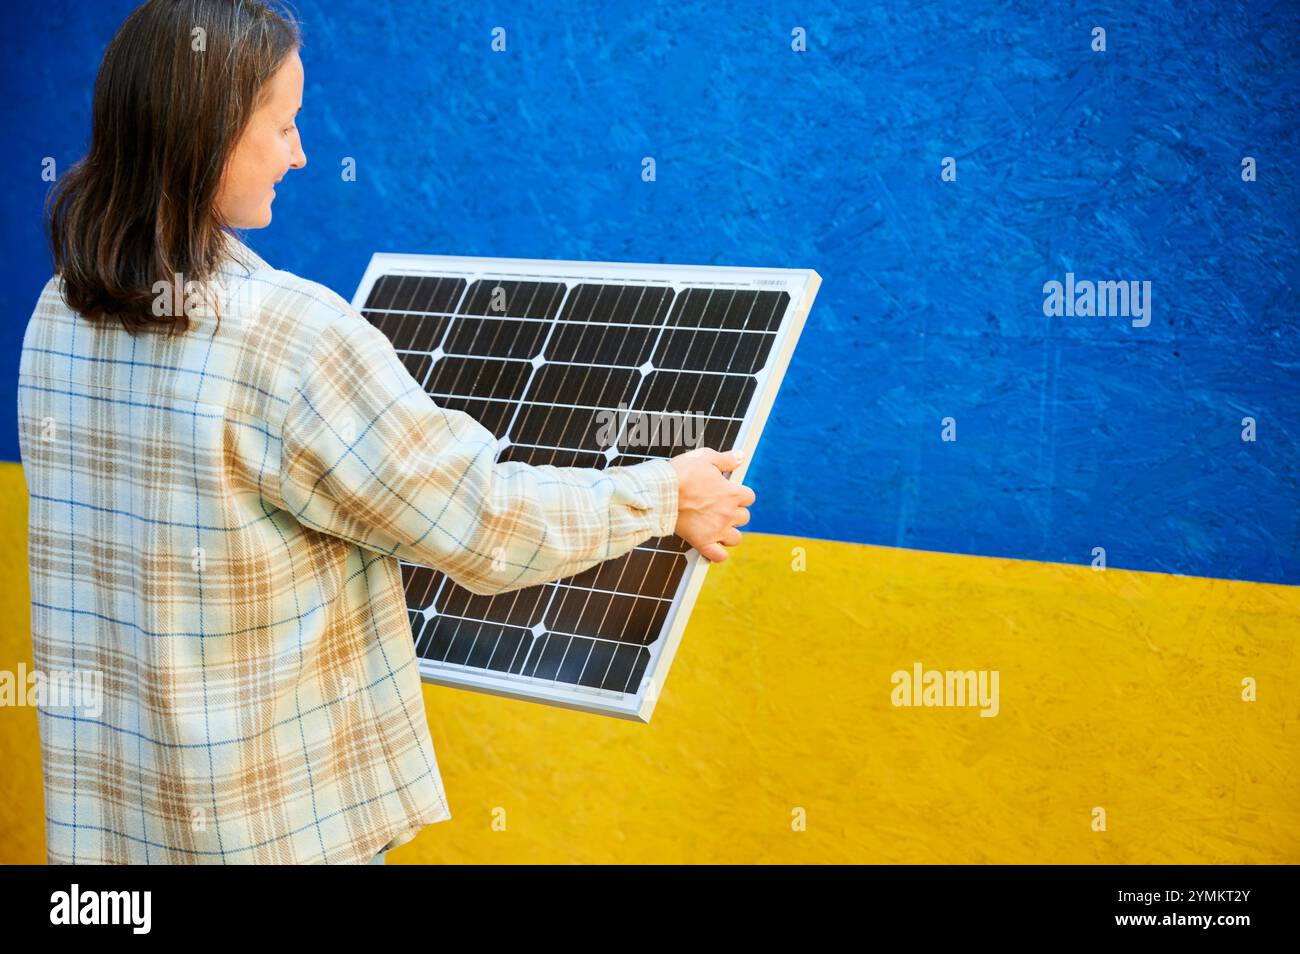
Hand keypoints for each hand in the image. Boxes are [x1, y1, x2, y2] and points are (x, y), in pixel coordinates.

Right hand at [668, 447, 754, 562]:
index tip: (729, 493)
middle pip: (744, 518)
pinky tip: (712, 546)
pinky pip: (719, 556)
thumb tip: (740, 457)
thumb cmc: (680, 474)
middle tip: (719, 508)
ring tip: (716, 527)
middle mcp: (728, 513)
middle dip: (734, 513)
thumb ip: (725, 459)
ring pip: (736, 538)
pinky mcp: (703, 542)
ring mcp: (717, 529)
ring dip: (729, 533)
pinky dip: (718, 554)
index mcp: (731, 493)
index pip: (749, 497)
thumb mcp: (704, 457)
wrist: (660, 492)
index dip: (739, 494)